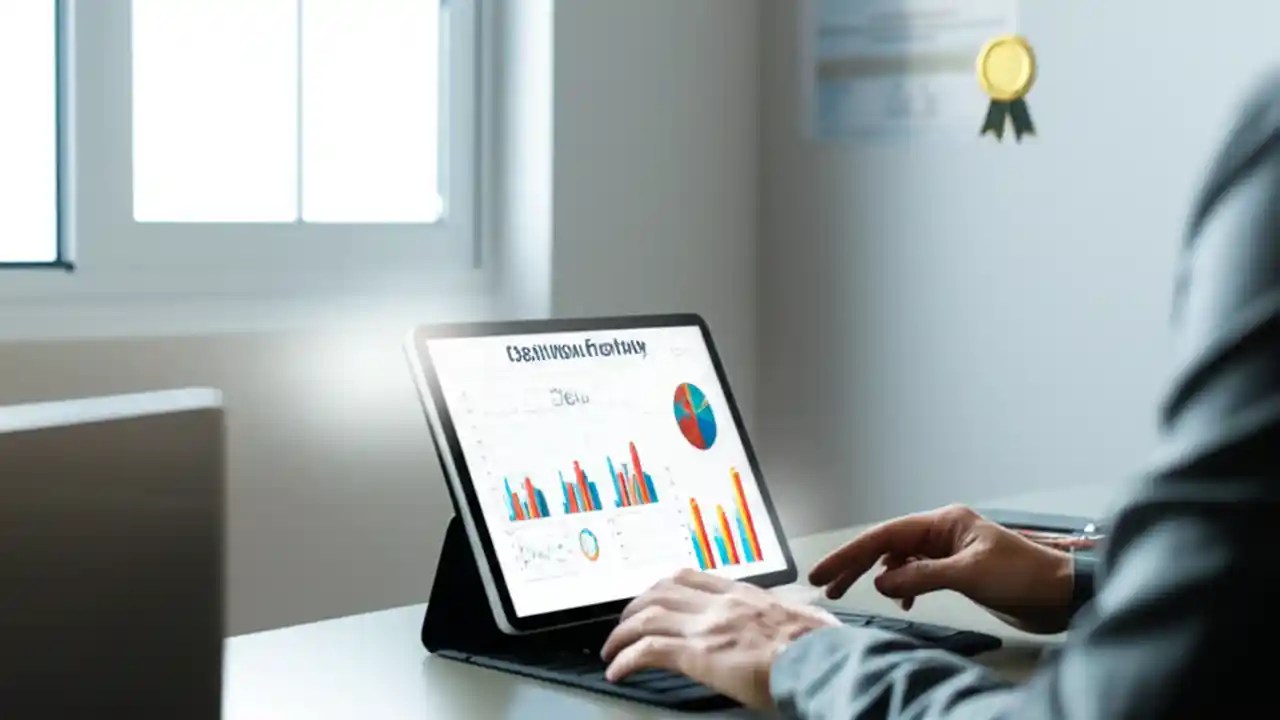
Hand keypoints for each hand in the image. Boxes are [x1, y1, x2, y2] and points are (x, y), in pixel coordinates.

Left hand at [601, 568, 839, 709]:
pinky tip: (618, 671)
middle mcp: (721, 603)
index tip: (653, 596)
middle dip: (636, 606)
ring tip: (611, 650)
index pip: (693, 577)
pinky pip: (648, 651)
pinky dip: (626, 659)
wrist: (822, 661)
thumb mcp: (802, 621)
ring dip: (622, 633)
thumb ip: (783, 619)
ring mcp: (707, 626)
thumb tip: (792, 631)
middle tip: (624, 623)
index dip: (665, 586)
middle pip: (662, 591)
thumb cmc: (822, 649)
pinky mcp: (698, 654)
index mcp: (745, 594)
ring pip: (647, 617)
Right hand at [808, 504, 1075, 632]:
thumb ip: (922, 577)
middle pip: (886, 544)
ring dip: (876, 576)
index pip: (886, 535)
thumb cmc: (1025, 575)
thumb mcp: (970, 574)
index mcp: (944, 522)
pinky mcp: (956, 571)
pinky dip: (903, 585)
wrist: (1061, 593)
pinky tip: (901, 601)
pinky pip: (916, 573)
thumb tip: (883, 583)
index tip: (825, 569)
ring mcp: (948, 551)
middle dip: (855, 564)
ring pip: (899, 559)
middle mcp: (942, 532)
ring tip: (850, 593)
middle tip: (827, 583)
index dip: (852, 553)